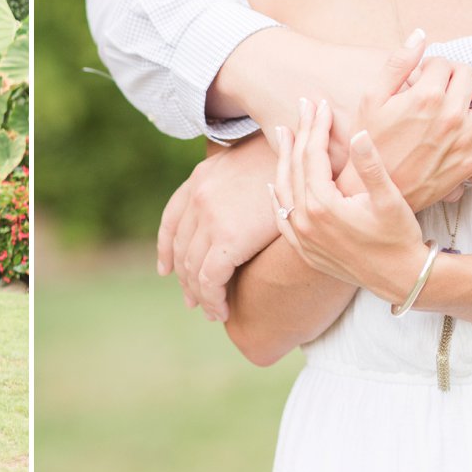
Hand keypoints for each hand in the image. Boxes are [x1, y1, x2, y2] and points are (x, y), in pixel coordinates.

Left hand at [156, 136, 277, 320]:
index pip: (171, 220)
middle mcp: (198, 196)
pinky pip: (210, 280)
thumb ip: (233, 183)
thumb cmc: (288, 162)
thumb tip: (237, 204)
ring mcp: (209, 217)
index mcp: (201, 177)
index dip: (166, 249)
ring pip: (193, 269)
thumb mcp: (250, 165)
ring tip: (213, 312)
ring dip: (200, 296)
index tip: (166, 270)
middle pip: (181, 249)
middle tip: (193, 301)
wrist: (306, 158)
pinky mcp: (228, 238)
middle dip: (185, 279)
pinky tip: (222, 311)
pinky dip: (213, 300)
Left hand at [272, 99, 424, 302]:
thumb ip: (371, 165)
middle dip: (299, 134)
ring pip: (282, 190)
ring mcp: (302, 238)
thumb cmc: (399, 236)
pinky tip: (273, 184)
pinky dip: (276, 198)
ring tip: (286, 133)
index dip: (316, 126)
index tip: (321, 104)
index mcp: (322, 205)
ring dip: (284, 160)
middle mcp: (305, 222)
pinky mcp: (305, 251)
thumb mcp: (389, 199)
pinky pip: (281, 219)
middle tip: (303, 106)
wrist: (402, 278)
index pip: (312, 155)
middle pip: (294, 168)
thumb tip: (358, 133)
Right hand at [360, 58, 471, 209]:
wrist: (374, 190)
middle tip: (446, 80)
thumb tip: (420, 34)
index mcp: (426, 96)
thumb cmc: (369, 142)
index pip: (444, 63)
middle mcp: (452, 115)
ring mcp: (466, 138)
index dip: (433, 64)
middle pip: (470, 76)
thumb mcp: (372, 98)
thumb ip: (397, 63)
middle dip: (458, 72)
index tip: (424, 73)